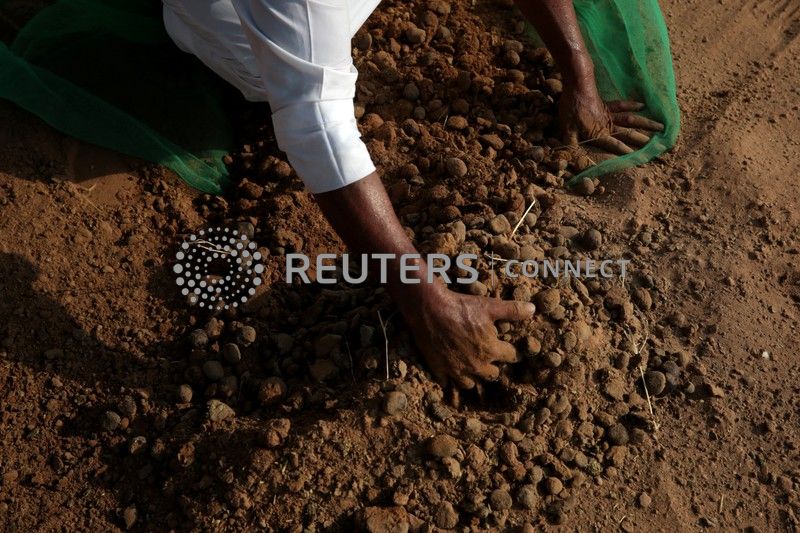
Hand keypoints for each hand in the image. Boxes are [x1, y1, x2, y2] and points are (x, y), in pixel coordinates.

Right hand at [403, 287, 534, 388]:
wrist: (429, 309)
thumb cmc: (460, 307)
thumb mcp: (489, 306)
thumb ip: (512, 311)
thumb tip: (533, 310)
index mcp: (491, 350)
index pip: (511, 357)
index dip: (511, 351)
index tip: (509, 348)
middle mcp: (476, 365)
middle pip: (493, 375)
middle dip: (493, 366)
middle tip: (489, 356)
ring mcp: (457, 370)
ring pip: (470, 384)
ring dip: (473, 377)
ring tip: (471, 367)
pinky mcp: (440, 370)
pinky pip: (448, 384)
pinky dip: (450, 379)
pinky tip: (450, 370)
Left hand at [559, 85, 663, 154]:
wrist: (577, 85)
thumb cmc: (570, 108)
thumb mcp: (566, 130)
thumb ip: (570, 144)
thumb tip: (571, 158)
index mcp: (599, 133)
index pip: (615, 145)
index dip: (627, 152)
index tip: (641, 159)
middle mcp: (608, 125)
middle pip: (629, 134)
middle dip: (643, 141)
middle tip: (658, 147)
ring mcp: (609, 114)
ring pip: (631, 120)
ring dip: (646, 123)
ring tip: (660, 127)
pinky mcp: (607, 105)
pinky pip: (622, 105)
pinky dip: (632, 105)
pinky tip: (643, 105)